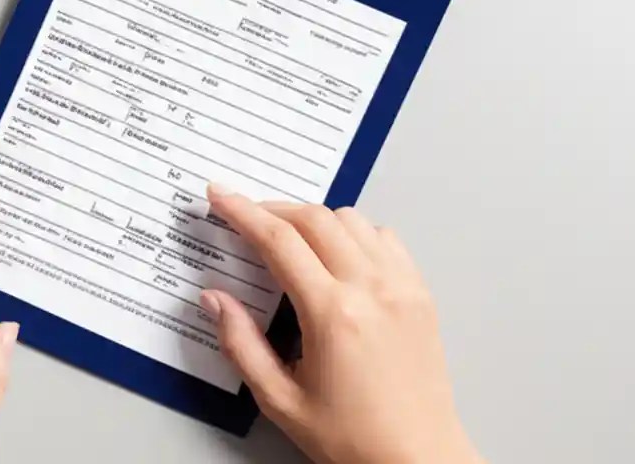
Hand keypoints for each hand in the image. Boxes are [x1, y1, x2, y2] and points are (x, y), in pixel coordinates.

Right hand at [202, 184, 480, 463]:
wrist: (418, 459)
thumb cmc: (355, 438)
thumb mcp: (280, 399)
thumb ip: (241, 343)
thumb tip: (214, 299)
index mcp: (333, 315)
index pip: (279, 241)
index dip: (243, 212)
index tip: (221, 196)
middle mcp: (372, 291)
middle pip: (315, 219)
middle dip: (273, 209)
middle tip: (246, 215)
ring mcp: (402, 288)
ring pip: (352, 220)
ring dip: (315, 219)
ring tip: (289, 237)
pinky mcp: (420, 295)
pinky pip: (385, 239)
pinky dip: (355, 233)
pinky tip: (337, 253)